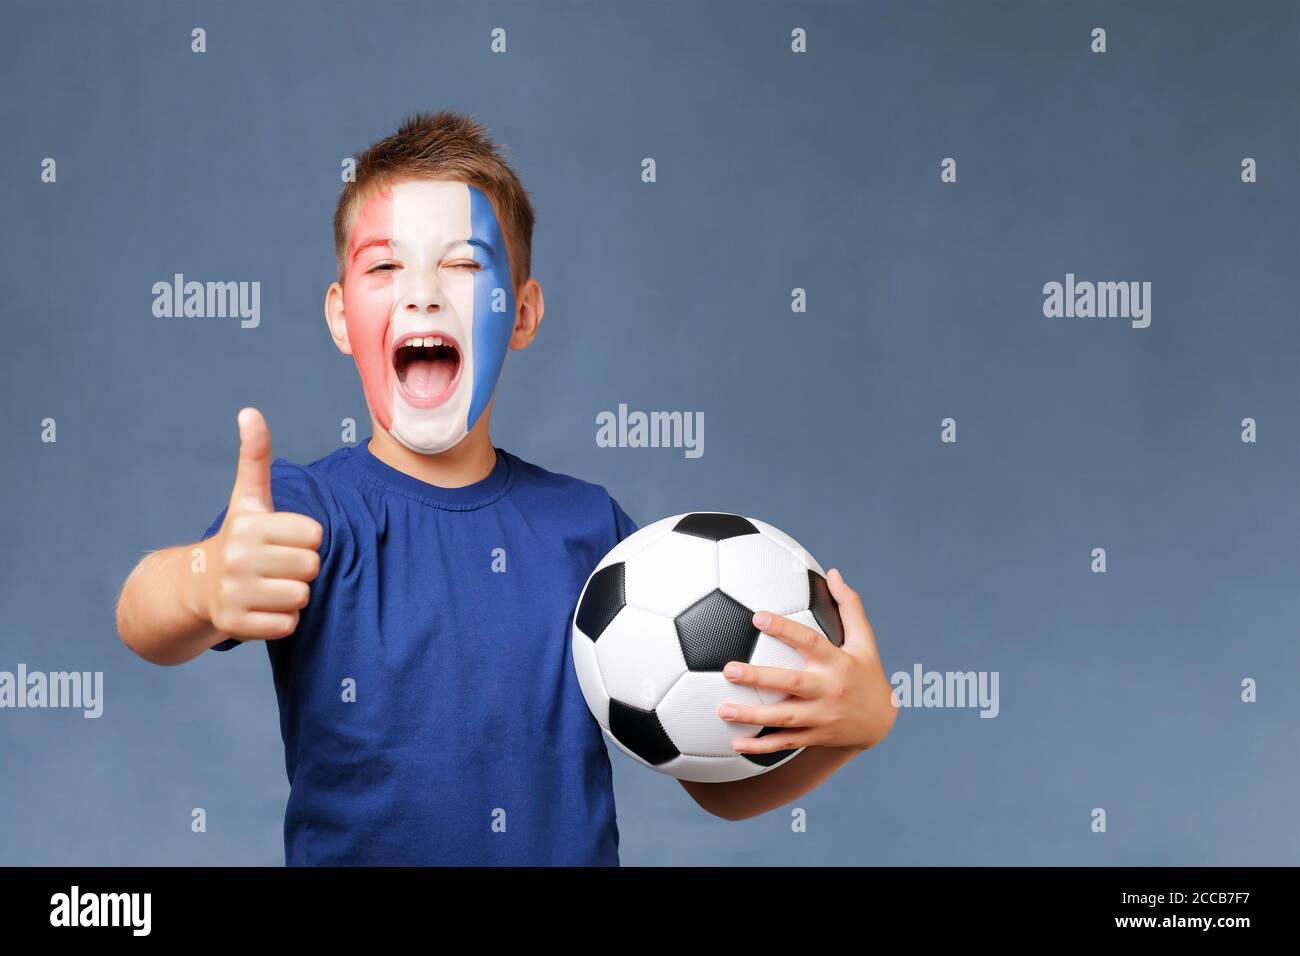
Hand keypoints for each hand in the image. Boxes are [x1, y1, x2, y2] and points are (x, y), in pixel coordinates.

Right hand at [200, 408, 322, 640]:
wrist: (196, 586)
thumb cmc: (239, 539)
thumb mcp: (248, 497)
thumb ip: (254, 457)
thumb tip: (250, 411)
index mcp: (249, 525)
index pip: (314, 535)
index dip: (305, 539)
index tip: (283, 540)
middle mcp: (238, 558)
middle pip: (311, 567)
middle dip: (301, 568)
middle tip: (277, 566)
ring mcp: (234, 593)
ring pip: (302, 597)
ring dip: (292, 595)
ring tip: (270, 586)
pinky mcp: (235, 625)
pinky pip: (287, 625)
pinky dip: (281, 621)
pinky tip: (262, 607)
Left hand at [718, 568, 896, 754]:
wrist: (880, 722)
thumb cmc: (866, 672)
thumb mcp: (865, 641)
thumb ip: (850, 606)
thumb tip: (834, 573)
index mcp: (838, 662)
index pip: (810, 642)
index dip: (785, 629)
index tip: (757, 616)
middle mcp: (829, 690)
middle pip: (792, 684)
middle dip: (760, 677)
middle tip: (729, 669)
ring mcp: (822, 718)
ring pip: (784, 718)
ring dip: (753, 716)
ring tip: (723, 710)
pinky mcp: (814, 737)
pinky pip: (785, 744)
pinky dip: (761, 747)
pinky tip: (735, 744)